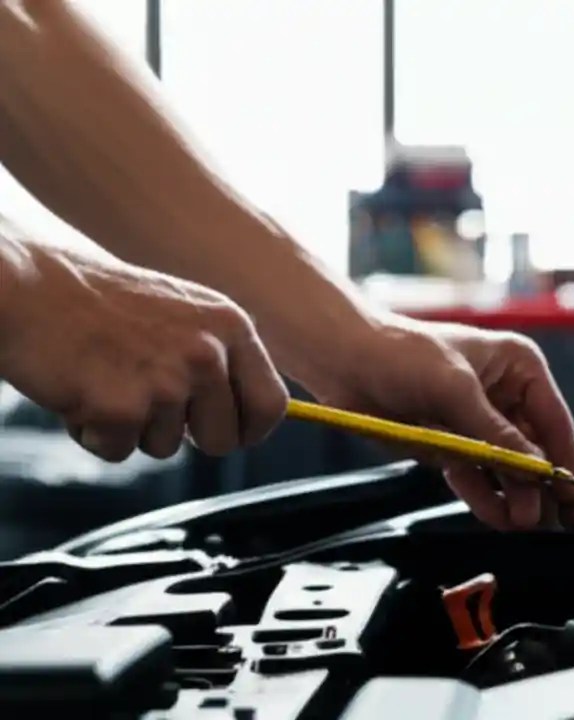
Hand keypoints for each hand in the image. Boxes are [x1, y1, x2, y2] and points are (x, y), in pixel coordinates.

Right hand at [0, 236, 286, 460]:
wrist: (26, 289)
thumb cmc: (98, 302)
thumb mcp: (184, 313)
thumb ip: (220, 356)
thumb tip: (253, 414)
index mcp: (231, 325)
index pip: (271, 404)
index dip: (250, 430)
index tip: (233, 435)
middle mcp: (207, 352)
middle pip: (223, 440)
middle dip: (186, 437)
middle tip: (146, 403)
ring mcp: (166, 381)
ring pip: (165, 448)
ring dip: (132, 428)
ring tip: (105, 378)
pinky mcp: (122, 408)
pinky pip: (117, 451)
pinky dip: (93, 433)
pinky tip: (79, 390)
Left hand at [296, 313, 573, 530]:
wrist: (343, 360)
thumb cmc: (401, 352)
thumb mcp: (456, 390)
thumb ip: (496, 434)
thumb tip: (536, 468)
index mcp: (519, 369)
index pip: (555, 422)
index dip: (567, 460)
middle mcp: (506, 397)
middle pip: (537, 451)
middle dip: (543, 485)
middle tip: (559, 519)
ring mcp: (479, 424)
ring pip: (509, 470)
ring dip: (517, 497)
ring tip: (522, 521)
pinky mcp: (453, 446)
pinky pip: (478, 478)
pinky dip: (487, 498)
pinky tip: (498, 516)